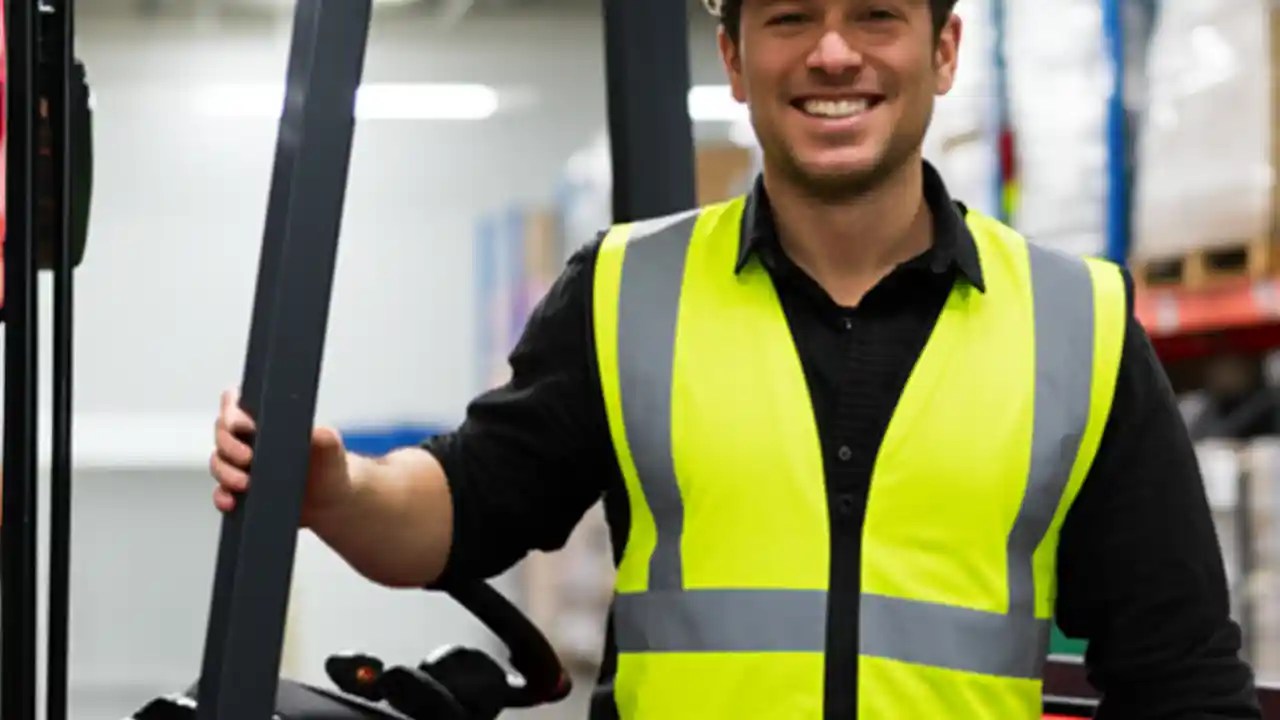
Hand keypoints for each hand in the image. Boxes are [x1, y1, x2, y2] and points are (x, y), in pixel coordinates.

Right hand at [210, 387, 353, 526]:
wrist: (331, 503)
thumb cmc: (329, 467)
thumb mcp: (331, 450)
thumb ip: (326, 439)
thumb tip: (319, 432)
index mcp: (266, 420)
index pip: (236, 403)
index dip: (232, 411)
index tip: (245, 426)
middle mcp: (249, 440)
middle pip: (221, 433)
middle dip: (228, 444)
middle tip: (247, 458)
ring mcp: (241, 467)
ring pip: (217, 462)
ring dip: (225, 472)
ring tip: (245, 484)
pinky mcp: (239, 492)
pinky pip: (219, 493)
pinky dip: (221, 497)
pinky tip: (231, 502)